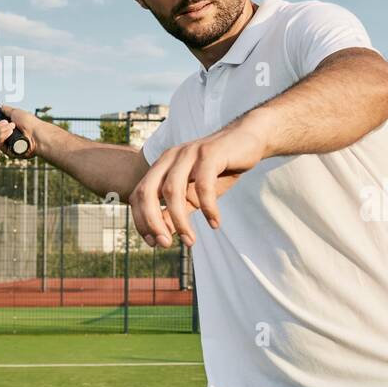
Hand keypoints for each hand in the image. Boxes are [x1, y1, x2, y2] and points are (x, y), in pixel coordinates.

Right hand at [0, 105, 40, 157]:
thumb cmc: (31, 123)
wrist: (38, 133)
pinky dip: (3, 136)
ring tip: (12, 126)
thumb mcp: (17, 113)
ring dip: (1, 130)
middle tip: (8, 123)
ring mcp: (9, 147)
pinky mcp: (10, 153)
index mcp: (10, 132)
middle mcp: (9, 140)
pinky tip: (10, 132)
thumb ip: (7, 110)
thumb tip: (1, 107)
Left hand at [129, 118, 270, 246]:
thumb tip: (163, 235)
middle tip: (165, 245)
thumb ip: (177, 211)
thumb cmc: (219, 169)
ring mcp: (188, 154)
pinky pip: (203, 186)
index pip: (139, 194)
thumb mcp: (195, 195)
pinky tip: (215, 224)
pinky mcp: (209, 154)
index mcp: (162, 166)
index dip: (141, 221)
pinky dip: (208, 208)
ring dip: (180, 221)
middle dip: (152, 222)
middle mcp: (170, 158)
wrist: (248, 141)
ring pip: (173, 191)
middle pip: (148, 192)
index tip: (152, 243)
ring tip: (190, 241)